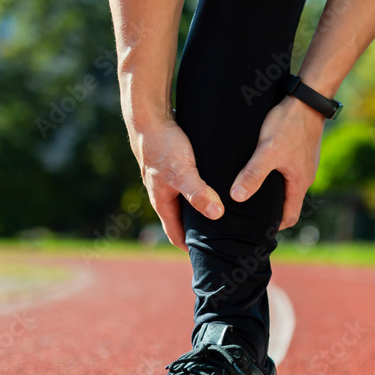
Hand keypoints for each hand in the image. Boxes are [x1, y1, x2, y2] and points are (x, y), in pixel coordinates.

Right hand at [128, 116, 224, 250]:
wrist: (149, 117)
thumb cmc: (163, 145)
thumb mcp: (182, 171)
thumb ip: (198, 193)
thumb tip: (216, 214)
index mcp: (162, 202)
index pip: (176, 235)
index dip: (191, 248)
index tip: (210, 257)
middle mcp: (164, 194)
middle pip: (183, 220)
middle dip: (200, 232)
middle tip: (223, 240)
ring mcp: (168, 179)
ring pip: (186, 202)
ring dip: (202, 210)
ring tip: (226, 216)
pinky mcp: (176, 165)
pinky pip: (191, 184)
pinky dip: (203, 191)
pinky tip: (219, 188)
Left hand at [230, 96, 324, 229]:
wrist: (308, 98)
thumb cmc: (288, 125)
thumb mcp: (267, 151)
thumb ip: (252, 174)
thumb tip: (237, 197)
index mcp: (299, 183)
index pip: (290, 217)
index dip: (275, 226)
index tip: (257, 228)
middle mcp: (305, 176)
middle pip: (289, 202)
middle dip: (271, 209)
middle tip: (249, 211)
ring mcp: (305, 162)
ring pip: (288, 184)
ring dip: (273, 190)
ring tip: (252, 189)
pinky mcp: (301, 149)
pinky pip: (289, 168)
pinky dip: (277, 173)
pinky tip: (261, 165)